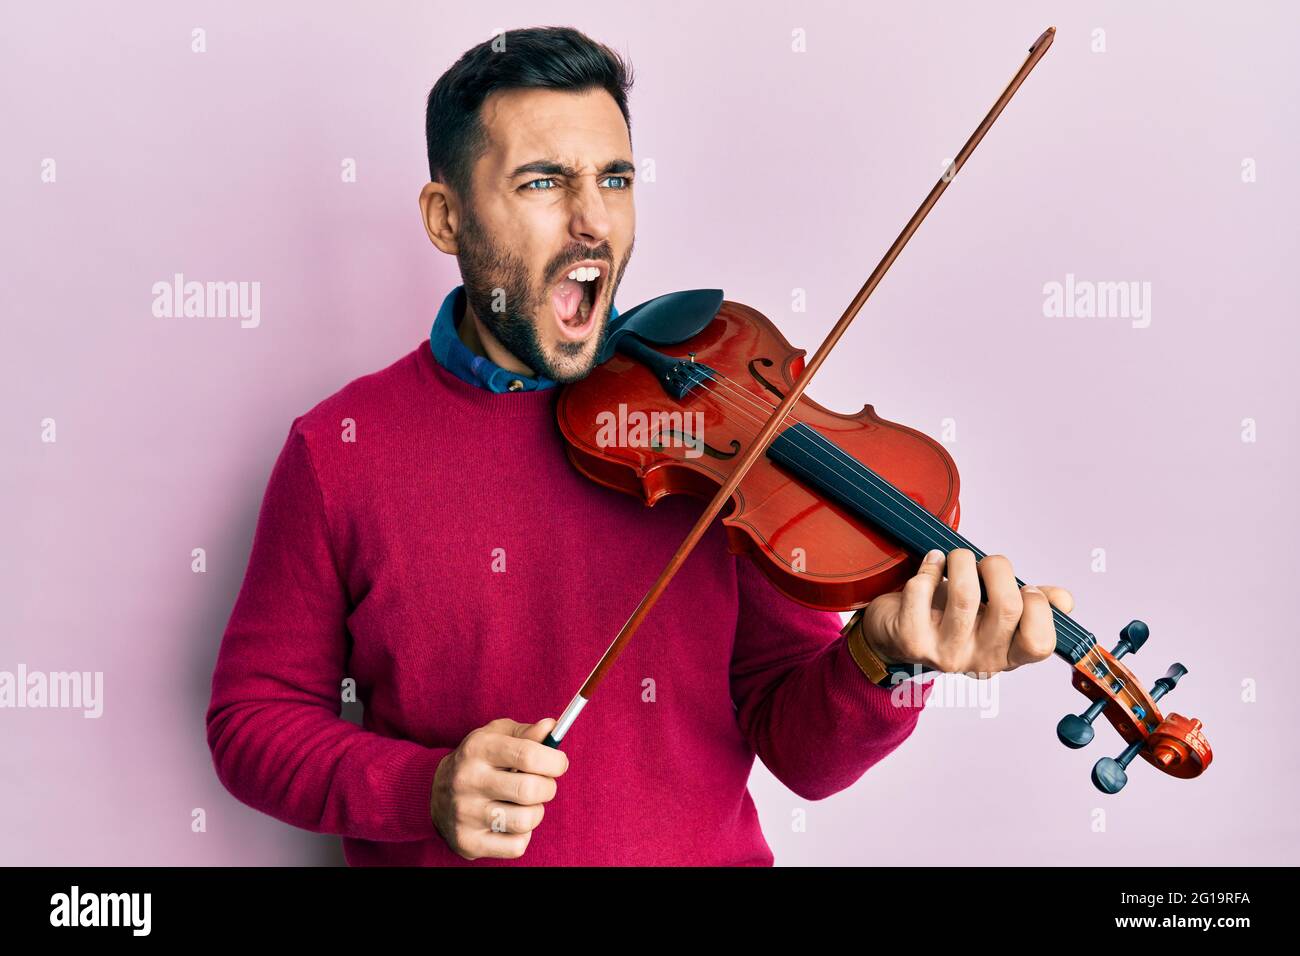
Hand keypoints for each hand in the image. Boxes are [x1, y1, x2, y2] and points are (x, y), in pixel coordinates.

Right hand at [430, 716, 568, 859]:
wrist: (433, 791)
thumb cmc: (478, 759)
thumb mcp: (496, 736)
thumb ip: (527, 733)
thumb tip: (551, 728)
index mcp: (478, 749)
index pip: (528, 755)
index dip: (554, 761)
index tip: (559, 764)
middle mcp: (468, 781)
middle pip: (530, 790)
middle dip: (548, 787)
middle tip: (543, 785)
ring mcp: (465, 814)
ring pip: (526, 820)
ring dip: (536, 812)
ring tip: (525, 804)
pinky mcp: (468, 842)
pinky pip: (516, 846)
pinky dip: (523, 835)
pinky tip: (511, 822)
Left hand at [860, 548, 1073, 677]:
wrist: (892, 635)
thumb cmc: (949, 617)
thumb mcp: (993, 614)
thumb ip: (1031, 605)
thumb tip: (1063, 600)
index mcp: (1006, 655)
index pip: (1040, 644)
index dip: (1039, 607)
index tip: (1025, 587)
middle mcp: (978, 660)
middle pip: (1007, 608)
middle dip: (998, 569)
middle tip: (986, 563)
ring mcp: (943, 654)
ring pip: (964, 595)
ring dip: (962, 561)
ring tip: (956, 557)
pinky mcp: (911, 639)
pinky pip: (922, 591)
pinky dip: (929, 567)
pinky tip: (931, 564)